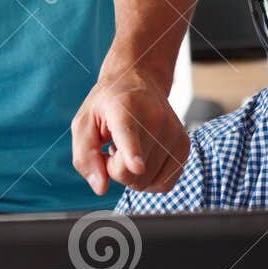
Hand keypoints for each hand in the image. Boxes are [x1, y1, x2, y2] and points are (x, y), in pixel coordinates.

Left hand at [71, 74, 189, 195]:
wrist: (140, 80)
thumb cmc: (108, 105)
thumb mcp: (84, 123)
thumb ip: (85, 156)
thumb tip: (101, 188)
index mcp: (124, 109)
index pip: (129, 135)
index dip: (132, 153)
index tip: (136, 165)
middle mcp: (154, 119)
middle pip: (131, 173)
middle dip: (115, 170)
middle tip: (113, 147)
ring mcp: (173, 133)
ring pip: (147, 182)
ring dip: (132, 174)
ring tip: (129, 148)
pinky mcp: (184, 146)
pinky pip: (164, 184)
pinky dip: (149, 179)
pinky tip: (143, 158)